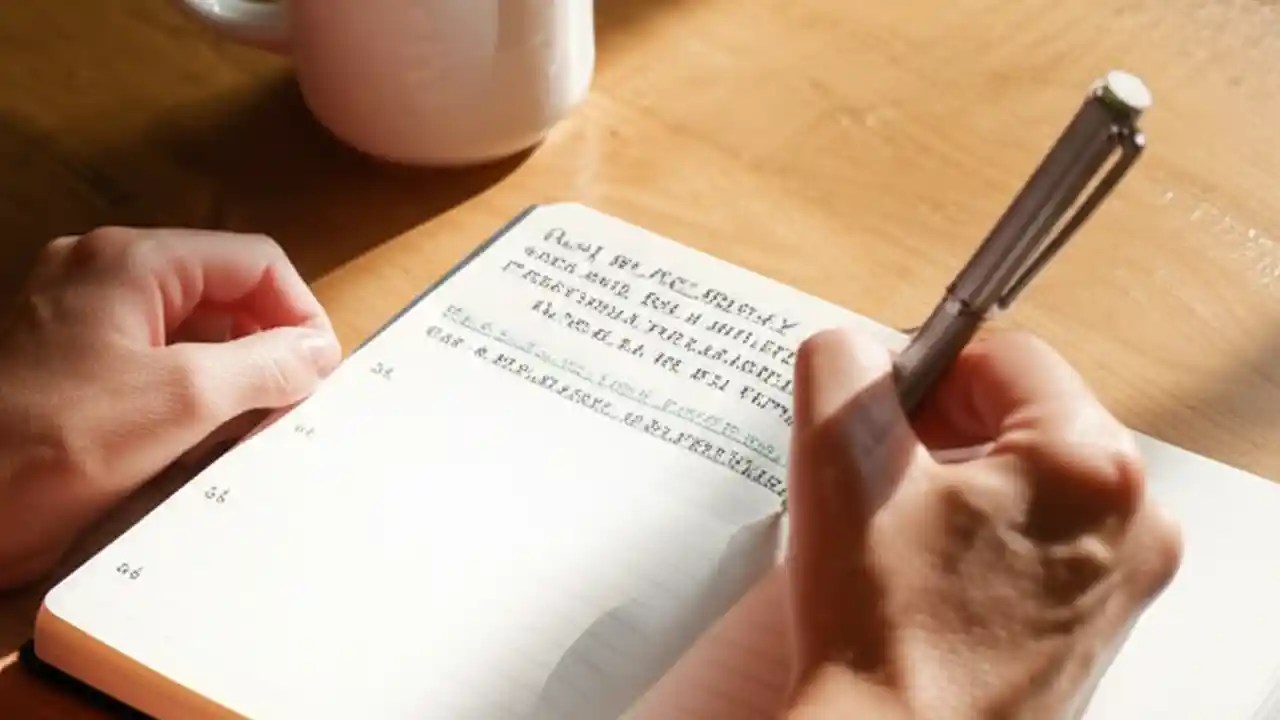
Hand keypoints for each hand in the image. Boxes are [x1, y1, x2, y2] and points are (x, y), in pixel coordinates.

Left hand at [0, 228, 341, 588]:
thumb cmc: (54, 442)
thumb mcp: (181, 400)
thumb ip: (263, 366)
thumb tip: (319, 351)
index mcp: (132, 261)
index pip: (253, 261)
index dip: (300, 312)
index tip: (321, 373)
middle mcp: (103, 273)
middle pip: (221, 292)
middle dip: (266, 346)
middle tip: (293, 404)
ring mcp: (78, 317)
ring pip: (188, 330)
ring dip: (230, 374)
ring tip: (252, 428)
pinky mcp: (65, 363)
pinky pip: (151, 361)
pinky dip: (189, 393)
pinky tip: (200, 440)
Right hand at [783, 328, 1182, 718]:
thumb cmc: (885, 634)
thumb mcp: (840, 465)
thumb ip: (841, 369)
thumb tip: (851, 349)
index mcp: (1093, 466)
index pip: (1005, 359)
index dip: (924, 373)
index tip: (878, 412)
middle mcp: (1134, 523)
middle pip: (1026, 418)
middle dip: (941, 431)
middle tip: (876, 471)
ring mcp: (1121, 581)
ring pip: (1029, 481)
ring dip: (958, 483)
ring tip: (895, 529)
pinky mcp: (1094, 625)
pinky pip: (1039, 540)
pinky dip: (982, 536)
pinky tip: (925, 571)